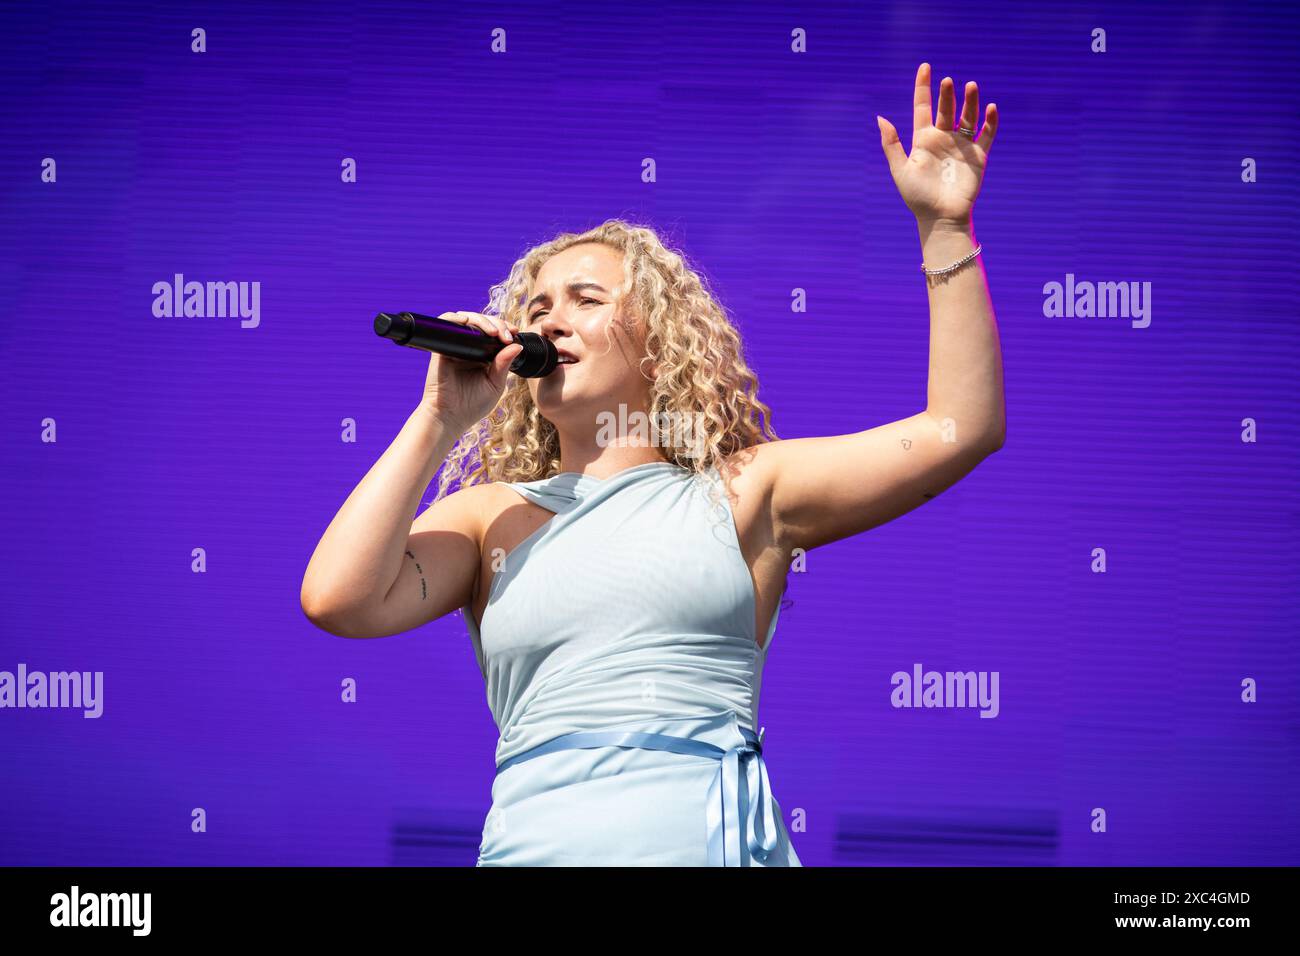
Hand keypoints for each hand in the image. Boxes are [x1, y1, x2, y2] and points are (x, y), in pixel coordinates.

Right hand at [419, 310, 522, 431]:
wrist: (449, 417)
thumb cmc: (473, 405)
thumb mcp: (495, 384)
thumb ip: (504, 365)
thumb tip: (517, 345)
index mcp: (483, 355)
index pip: (494, 332)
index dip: (504, 327)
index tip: (515, 332)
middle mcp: (469, 348)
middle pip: (482, 322)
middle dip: (497, 323)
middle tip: (506, 335)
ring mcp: (455, 346)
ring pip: (466, 319)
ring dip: (481, 320)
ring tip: (493, 332)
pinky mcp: (441, 347)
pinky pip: (445, 323)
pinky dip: (455, 318)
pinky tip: (467, 323)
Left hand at [877, 62, 998, 225]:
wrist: (940, 217)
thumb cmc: (917, 197)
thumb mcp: (900, 169)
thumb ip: (891, 144)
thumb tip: (880, 117)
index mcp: (924, 139)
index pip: (923, 107)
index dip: (923, 87)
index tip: (925, 67)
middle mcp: (943, 138)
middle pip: (947, 109)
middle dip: (948, 94)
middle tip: (949, 81)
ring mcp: (962, 145)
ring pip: (968, 116)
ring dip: (970, 102)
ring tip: (970, 86)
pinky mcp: (978, 155)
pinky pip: (987, 134)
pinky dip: (990, 121)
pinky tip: (990, 108)